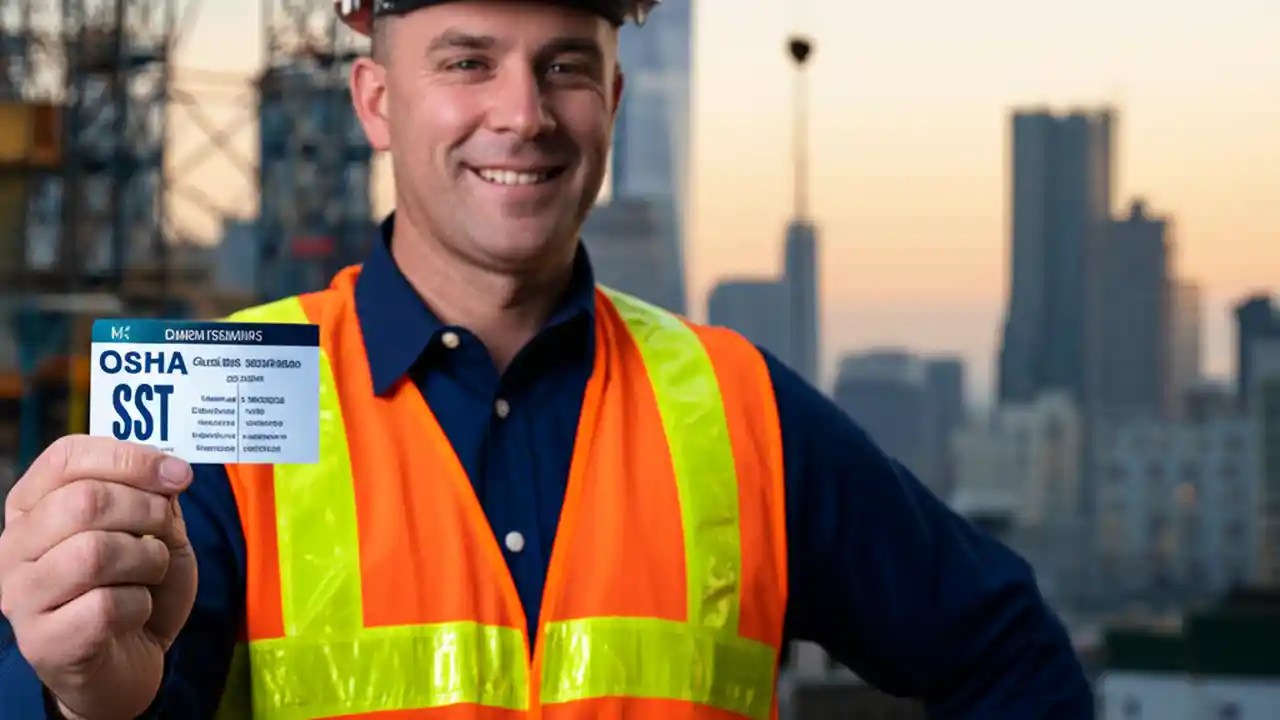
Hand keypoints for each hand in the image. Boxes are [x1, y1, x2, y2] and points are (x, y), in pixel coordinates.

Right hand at [0, 435, 197, 719]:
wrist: (127, 660)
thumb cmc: (135, 586)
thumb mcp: (153, 530)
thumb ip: (154, 496)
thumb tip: (171, 470)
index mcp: (33, 505)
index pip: (67, 456)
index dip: (131, 459)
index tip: (179, 476)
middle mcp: (14, 546)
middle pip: (85, 501)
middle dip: (147, 512)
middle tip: (166, 532)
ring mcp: (21, 595)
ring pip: (95, 553)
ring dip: (147, 561)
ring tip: (150, 574)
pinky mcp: (42, 642)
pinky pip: (106, 606)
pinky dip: (141, 605)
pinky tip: (135, 613)